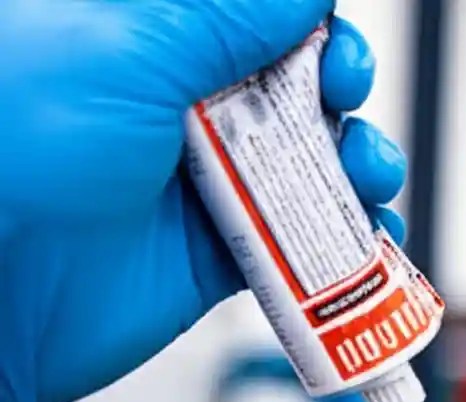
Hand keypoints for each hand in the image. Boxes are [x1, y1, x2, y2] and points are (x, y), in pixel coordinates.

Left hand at [0, 1, 409, 401]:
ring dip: (358, 159)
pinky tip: (365, 228)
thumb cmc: (9, 161)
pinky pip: (306, 236)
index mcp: (143, 34)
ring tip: (364, 172)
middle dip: (341, 81)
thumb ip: (229, 15)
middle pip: (296, 78)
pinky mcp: (221, 248)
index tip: (329, 38)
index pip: (250, 13)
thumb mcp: (126, 54)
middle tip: (343, 94)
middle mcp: (175, 100)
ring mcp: (202, 176)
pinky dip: (348, 235)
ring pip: (313, 156)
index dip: (307, 20)